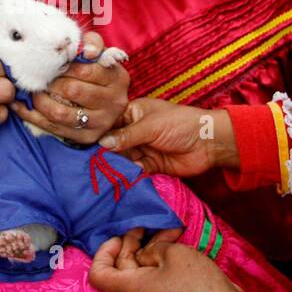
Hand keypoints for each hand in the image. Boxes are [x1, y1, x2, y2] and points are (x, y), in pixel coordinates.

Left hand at [11, 31, 128, 143]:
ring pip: (61, 113)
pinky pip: (55, 129)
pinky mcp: (87, 138)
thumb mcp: (96, 54)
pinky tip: (21, 107)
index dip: (63, 66)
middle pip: (73, 91)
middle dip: (50, 83)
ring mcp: (102, 122)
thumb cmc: (95, 72)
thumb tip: (86, 51)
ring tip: (31, 92)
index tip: (51, 64)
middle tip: (37, 77)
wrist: (104, 103)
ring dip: (40, 102)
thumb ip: (92, 43)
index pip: (85, 70)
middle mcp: (114, 102)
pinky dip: (33, 117)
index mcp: (118, 78)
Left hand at [89, 228, 257, 291]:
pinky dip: (160, 263)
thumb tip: (145, 256)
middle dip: (133, 243)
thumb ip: (151, 249)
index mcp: (129, 289)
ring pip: (139, 273)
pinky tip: (177, 247)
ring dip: (150, 250)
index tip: (122, 236)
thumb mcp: (172, 254)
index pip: (97, 274)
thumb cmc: (196, 285)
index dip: (104, 251)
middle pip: (121, 269)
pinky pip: (153, 282)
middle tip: (150, 227)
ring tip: (171, 232)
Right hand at [98, 99, 235, 176]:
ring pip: (122, 158)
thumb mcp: (151, 126)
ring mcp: (141, 148)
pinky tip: (120, 178)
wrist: (208, 142)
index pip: (110, 122)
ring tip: (103, 173)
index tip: (83, 143)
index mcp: (132, 113)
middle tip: (90, 162)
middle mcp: (134, 131)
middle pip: (113, 143)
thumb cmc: (180, 123)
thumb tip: (102, 143)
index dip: (98, 132)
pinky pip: (133, 171)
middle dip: (104, 152)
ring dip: (115, 165)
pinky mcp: (149, 165)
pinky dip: (128, 174)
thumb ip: (126, 136)